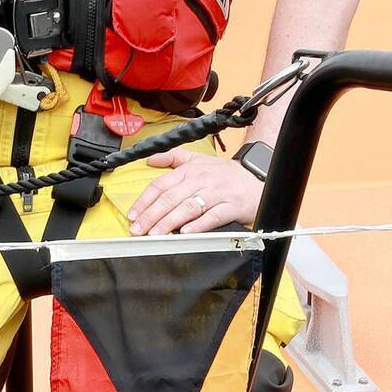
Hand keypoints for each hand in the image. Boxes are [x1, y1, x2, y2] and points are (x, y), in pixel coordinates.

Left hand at [125, 149, 262, 235]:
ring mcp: (217, 193)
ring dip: (169, 222)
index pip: (161, 184)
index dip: (145, 200)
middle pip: (171, 198)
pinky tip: (185, 233)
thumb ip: (173, 158)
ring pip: (188, 208)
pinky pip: (213, 217)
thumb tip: (150, 160)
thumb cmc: (225, 174)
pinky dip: (198, 225)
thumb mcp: (199, 160)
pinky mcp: (232, 207)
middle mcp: (201, 180)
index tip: (133, 214)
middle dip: (152, 215)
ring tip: (156, 234)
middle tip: (138, 229)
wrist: (258, 180)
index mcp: (190, 170)